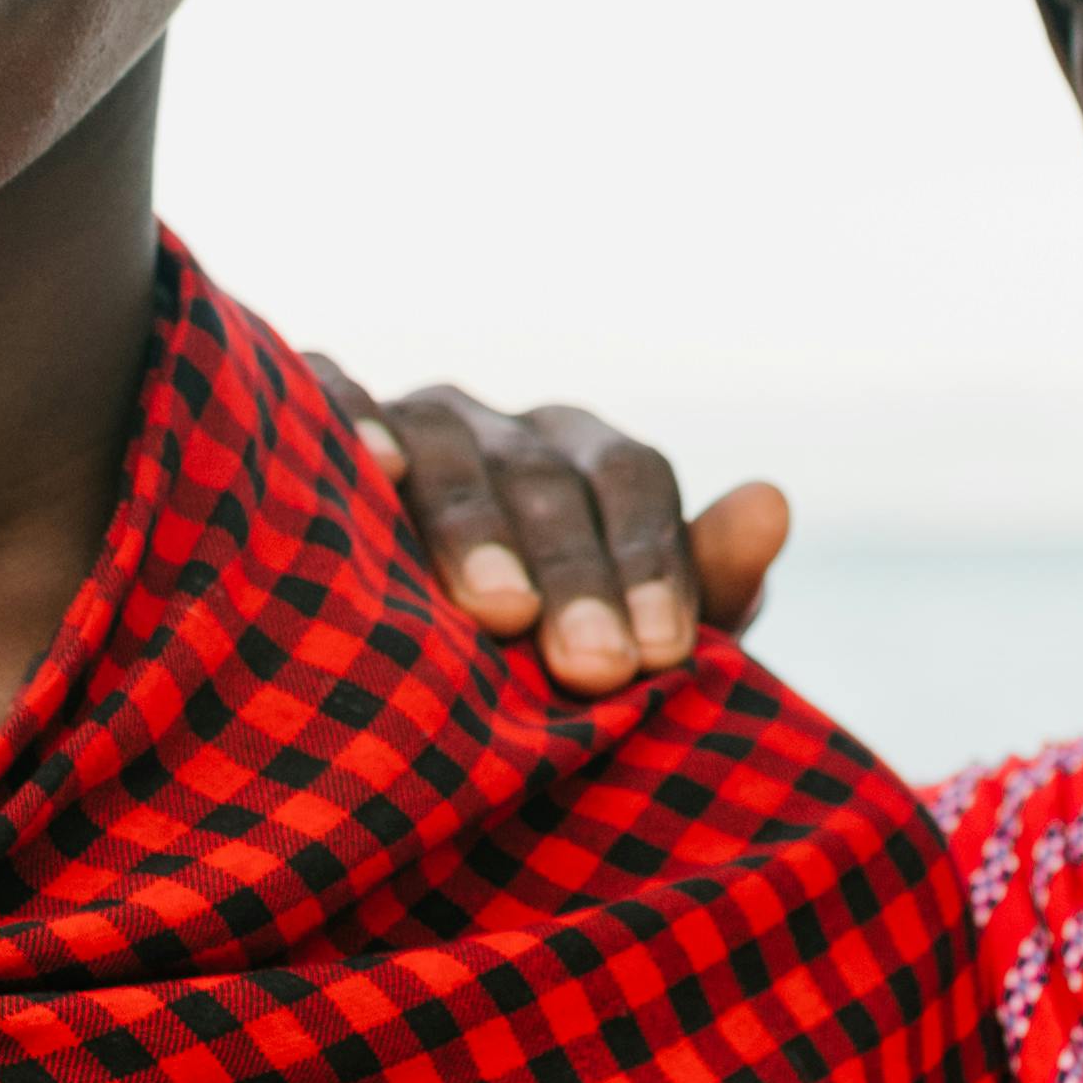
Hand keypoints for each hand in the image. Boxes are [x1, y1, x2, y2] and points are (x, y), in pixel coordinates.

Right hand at [310, 368, 793, 693]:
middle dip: (576, 575)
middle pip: (545, 477)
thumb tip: (772, 502)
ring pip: (446, 444)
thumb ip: (701, 585)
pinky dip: (349, 425)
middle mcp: (499, 430)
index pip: (631, 484)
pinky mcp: (310, 422)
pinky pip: (329, 404)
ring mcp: (406, 422)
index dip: (651, 565)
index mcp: (582, 463)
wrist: (384, 678)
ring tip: (498, 614)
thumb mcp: (625, 640)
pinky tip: (369, 470)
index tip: (662, 658)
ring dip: (476, 525)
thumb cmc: (529, 666)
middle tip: (594, 671)